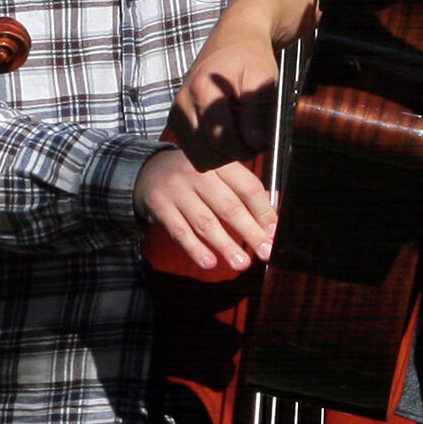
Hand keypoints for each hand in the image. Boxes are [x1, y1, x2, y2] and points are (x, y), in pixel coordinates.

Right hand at [135, 149, 276, 271]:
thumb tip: (269, 222)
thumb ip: (240, 191)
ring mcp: (176, 189)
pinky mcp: (160, 206)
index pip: (247, 186)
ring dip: (226, 245)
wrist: (148, 171)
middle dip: (250, 232)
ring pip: (205, 222)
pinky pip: (180, 231)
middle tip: (265, 251)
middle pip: (228, 205)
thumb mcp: (216, 173)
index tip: (273, 232)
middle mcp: (196, 172)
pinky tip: (209, 262)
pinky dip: (195, 249)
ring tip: (242, 262)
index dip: (263, 211)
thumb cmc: (193, 176)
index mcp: (216, 161)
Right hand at [168, 20, 279, 168]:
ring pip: (202, 159)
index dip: (249, 145)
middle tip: (250, 128)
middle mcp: (182, 103)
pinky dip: (212, 150)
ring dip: (223, 152)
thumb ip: (259, 110)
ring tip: (236, 126)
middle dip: (236, 150)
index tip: (262, 132)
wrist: (234, 38)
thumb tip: (255, 143)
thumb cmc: (251, 57)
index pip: (224, 141)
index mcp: (201, 90)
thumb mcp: (263, 78)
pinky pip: (196, 154)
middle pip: (211, 155)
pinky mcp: (176, 121)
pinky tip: (223, 129)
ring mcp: (176, 114)